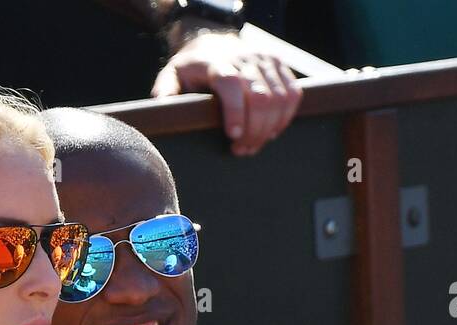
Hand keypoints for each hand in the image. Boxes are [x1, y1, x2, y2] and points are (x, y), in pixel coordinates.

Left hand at [152, 29, 302, 155]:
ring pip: (280, 98)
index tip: (233, 137)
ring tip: (253, 145)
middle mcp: (244, 58)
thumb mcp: (172, 76)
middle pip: (260, 97)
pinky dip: (285, 118)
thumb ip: (166, 92)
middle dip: (254, 131)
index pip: (231, 84)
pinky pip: (293, 94)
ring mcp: (265, 60)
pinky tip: (271, 132)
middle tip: (241, 150)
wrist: (213, 42)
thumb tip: (162, 111)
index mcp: (217, 62)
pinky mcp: (279, 65)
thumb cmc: (191, 68)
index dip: (236, 112)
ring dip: (269, 129)